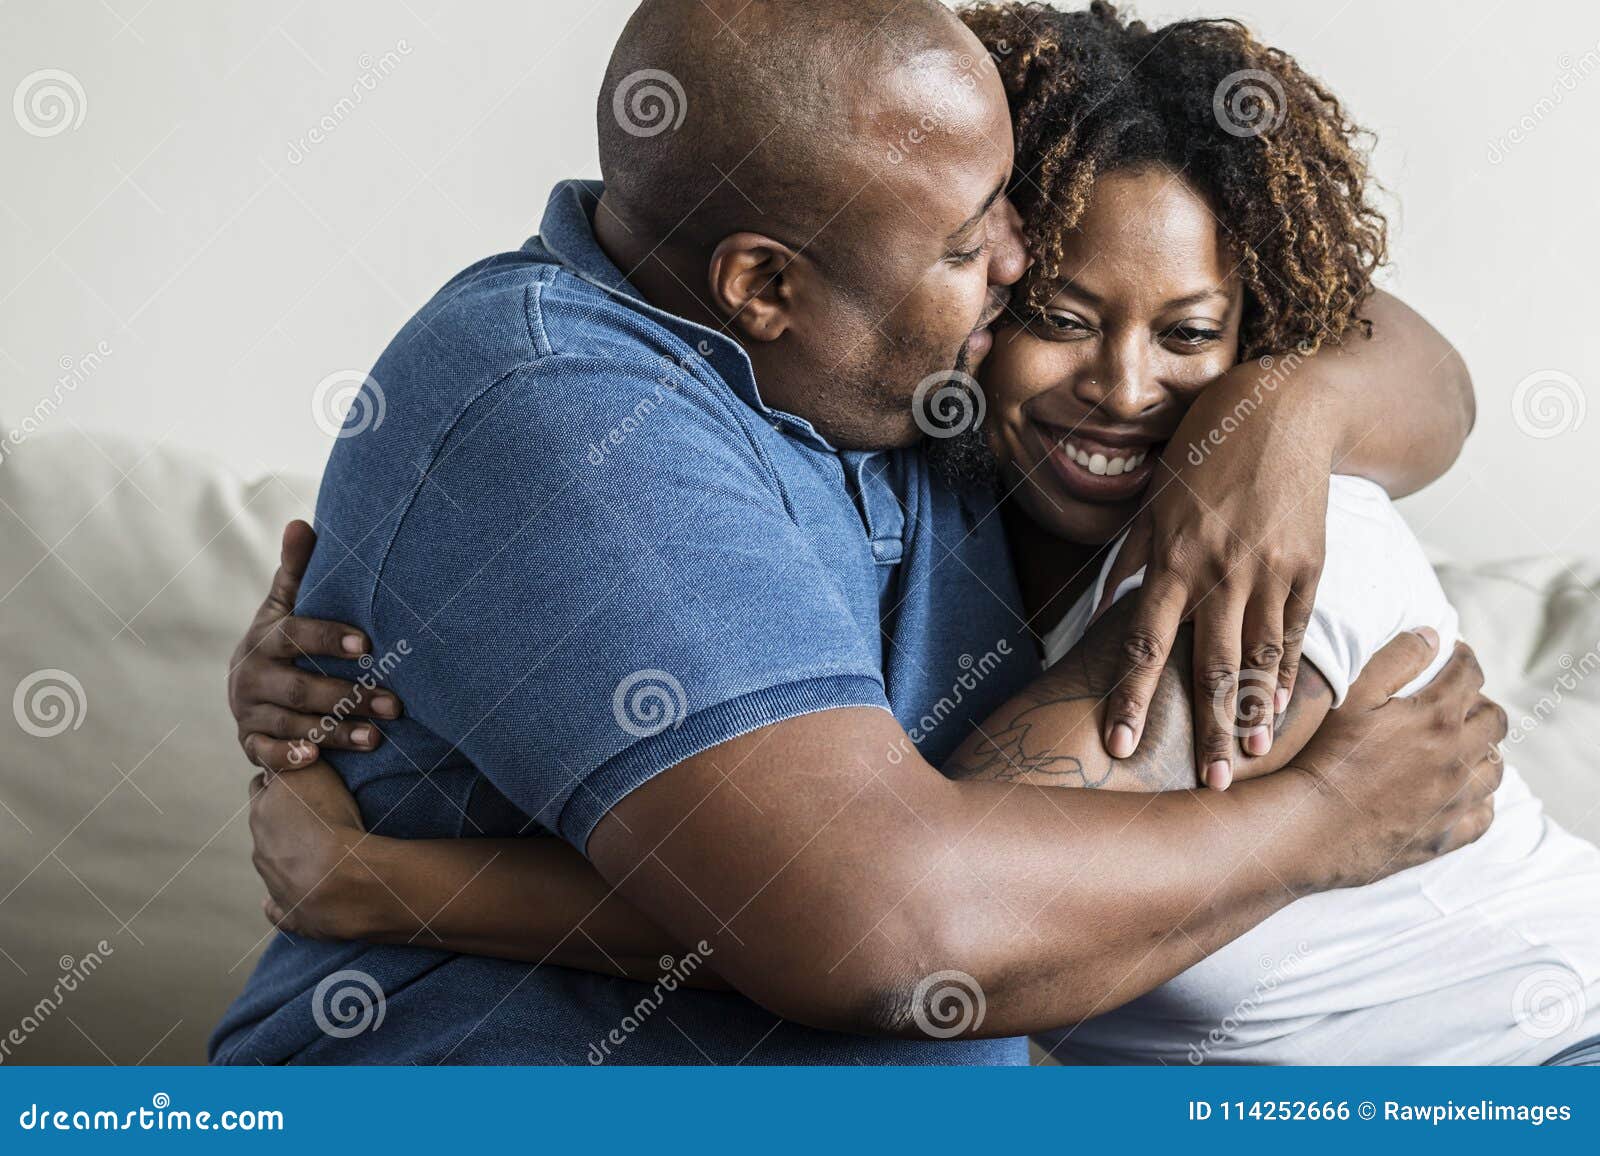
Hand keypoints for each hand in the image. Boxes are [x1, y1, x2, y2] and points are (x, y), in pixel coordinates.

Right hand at [227, 520, 402, 771]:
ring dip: (335, 733)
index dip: (330, 639)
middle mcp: (252, 676)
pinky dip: (287, 758)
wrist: (249, 688)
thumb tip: (301, 522)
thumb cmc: (282, 641)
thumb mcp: (285, 607)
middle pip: (300, 688)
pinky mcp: (250, 742)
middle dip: (348, 696)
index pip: (296, 636)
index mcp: (265, 639)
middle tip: (395, 705)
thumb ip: (296, 571)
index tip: (368, 646)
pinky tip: (316, 759)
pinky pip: (265, 753)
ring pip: (292, 724)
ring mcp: (249, 711)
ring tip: (377, 738)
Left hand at [249, 762, 384, 939]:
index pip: (263, 785)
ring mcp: (272, 880)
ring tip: (316, 851)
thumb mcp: (315, 772)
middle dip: (275, 816)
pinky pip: (278, 909)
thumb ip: (297, 758)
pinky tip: (294, 899)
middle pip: (261, 822)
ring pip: (270, 863)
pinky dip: (281, 903)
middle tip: (304, 812)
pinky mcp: (289, 912)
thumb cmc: (332, 820)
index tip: (295, 777)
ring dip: (285, 855)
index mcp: (263, 810)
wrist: (341, 878)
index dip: (278, 779)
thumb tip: (290, 749)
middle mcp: (260, 844)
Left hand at [1101, 362, 1330, 788]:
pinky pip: (1297, 630)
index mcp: (1173, 559)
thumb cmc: (1203, 452)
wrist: (1282, 409)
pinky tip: (1285, 708)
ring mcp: (1270, 571)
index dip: (1133, 700)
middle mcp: (1220, 572)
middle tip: (1209, 785)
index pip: (1146, 645)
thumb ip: (1132, 558)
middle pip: (1211, 666)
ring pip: (1260, 657)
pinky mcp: (1310, 565)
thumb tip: (1104, 606)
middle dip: (1209, 730)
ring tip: (1252, 758)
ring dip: (1255, 712)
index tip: (1120, 747)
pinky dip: (1290, 673)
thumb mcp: (1154, 499)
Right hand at [1290, 628, 1505, 888]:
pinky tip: (1460, 792)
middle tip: (1459, 701)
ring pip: (1496, 768)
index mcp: (1437, 716)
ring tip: (1461, 746)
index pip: (1470, 675)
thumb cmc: (1326, 755)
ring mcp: (1456, 800)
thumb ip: (1397, 658)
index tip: (1455, 654)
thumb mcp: (1353, 694)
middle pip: (1495, 720)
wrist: (1314, 826)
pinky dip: (1479, 798)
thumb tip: (1432, 634)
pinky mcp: (1447, 835)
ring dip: (1484, 750)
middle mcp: (1458, 757)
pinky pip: (1484, 814)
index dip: (1464, 657)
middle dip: (1480, 702)